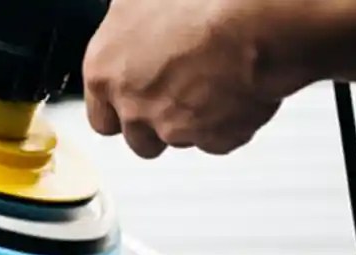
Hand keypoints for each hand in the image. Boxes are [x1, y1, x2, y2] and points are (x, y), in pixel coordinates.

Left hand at [82, 0, 307, 157]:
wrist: (253, 14)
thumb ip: (126, 19)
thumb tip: (126, 14)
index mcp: (105, 72)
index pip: (101, 117)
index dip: (121, 109)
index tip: (136, 98)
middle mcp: (133, 106)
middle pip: (139, 137)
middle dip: (157, 122)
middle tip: (180, 91)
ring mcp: (173, 127)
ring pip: (180, 139)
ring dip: (194, 120)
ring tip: (215, 81)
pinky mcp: (215, 138)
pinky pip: (219, 140)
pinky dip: (229, 122)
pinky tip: (239, 90)